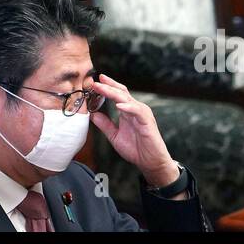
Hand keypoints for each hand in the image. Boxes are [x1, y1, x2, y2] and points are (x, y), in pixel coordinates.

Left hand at [89, 73, 182, 193]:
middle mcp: (135, 109)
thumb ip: (105, 124)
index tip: (95, 81)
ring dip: (113, 93)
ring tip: (101, 88)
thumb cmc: (136, 149)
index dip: (107, 86)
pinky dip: (128, 107)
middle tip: (95, 81)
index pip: (117, 94)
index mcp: (128, 111)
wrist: (151, 162)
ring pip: (127, 98)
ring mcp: (142, 114)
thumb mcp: (115, 136)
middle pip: (121, 92)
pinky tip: (118, 106)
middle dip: (107, 86)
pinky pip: (137, 111)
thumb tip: (92, 115)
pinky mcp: (147, 121)